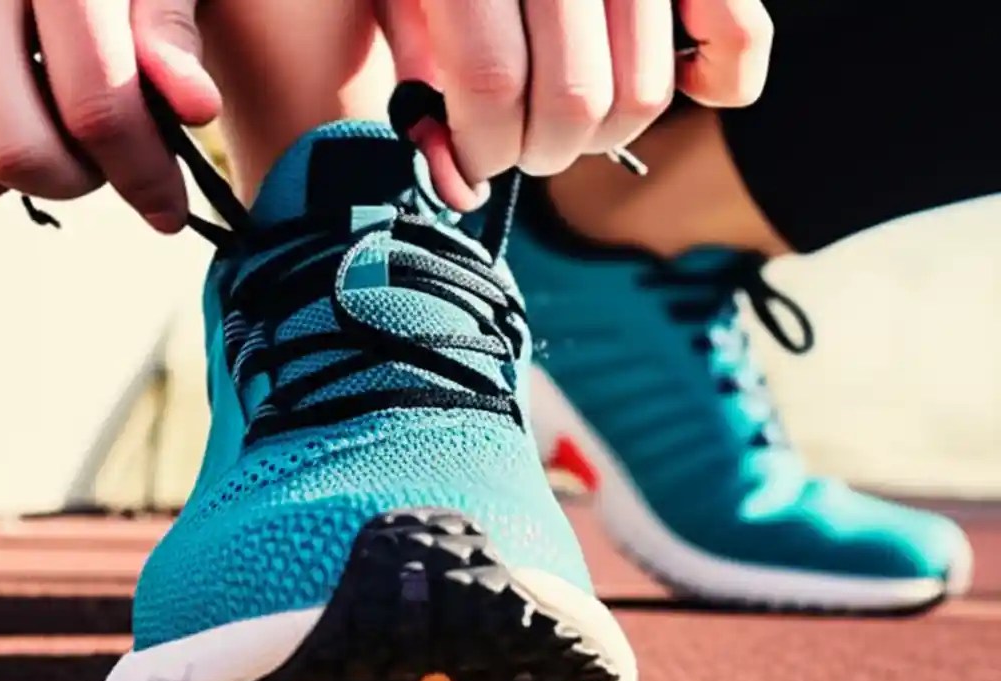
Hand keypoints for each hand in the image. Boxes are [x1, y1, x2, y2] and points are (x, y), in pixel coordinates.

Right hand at [0, 0, 220, 231]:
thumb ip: (174, 37)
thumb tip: (197, 107)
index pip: (93, 103)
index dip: (142, 171)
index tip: (170, 208)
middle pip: (18, 152)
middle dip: (84, 179)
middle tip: (120, 159)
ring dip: (53, 164)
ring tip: (73, 107)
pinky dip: (5, 163)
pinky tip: (25, 100)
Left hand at [377, 0, 772, 209]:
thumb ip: (409, 61)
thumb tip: (456, 182)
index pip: (491, 81)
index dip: (477, 145)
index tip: (465, 160)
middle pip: (573, 100)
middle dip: (536, 150)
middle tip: (512, 145)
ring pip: (640, 91)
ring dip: (598, 136)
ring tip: (560, 120)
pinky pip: (738, 32)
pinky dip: (723, 76)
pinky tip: (685, 84)